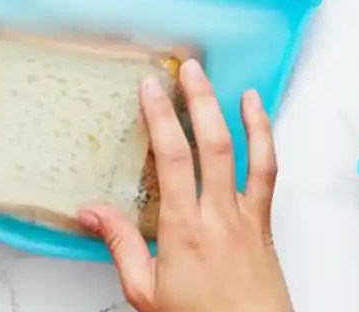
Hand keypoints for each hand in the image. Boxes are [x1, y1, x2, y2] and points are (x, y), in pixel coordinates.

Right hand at [80, 60, 291, 311]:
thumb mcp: (145, 291)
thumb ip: (120, 245)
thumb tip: (90, 210)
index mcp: (183, 230)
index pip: (171, 161)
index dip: (161, 119)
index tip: (149, 88)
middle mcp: (217, 215)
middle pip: (209, 145)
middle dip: (196, 101)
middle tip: (185, 68)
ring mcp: (245, 213)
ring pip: (241, 151)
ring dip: (228, 110)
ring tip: (216, 79)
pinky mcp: (263, 218)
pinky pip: (267, 169)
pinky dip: (263, 135)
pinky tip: (256, 111)